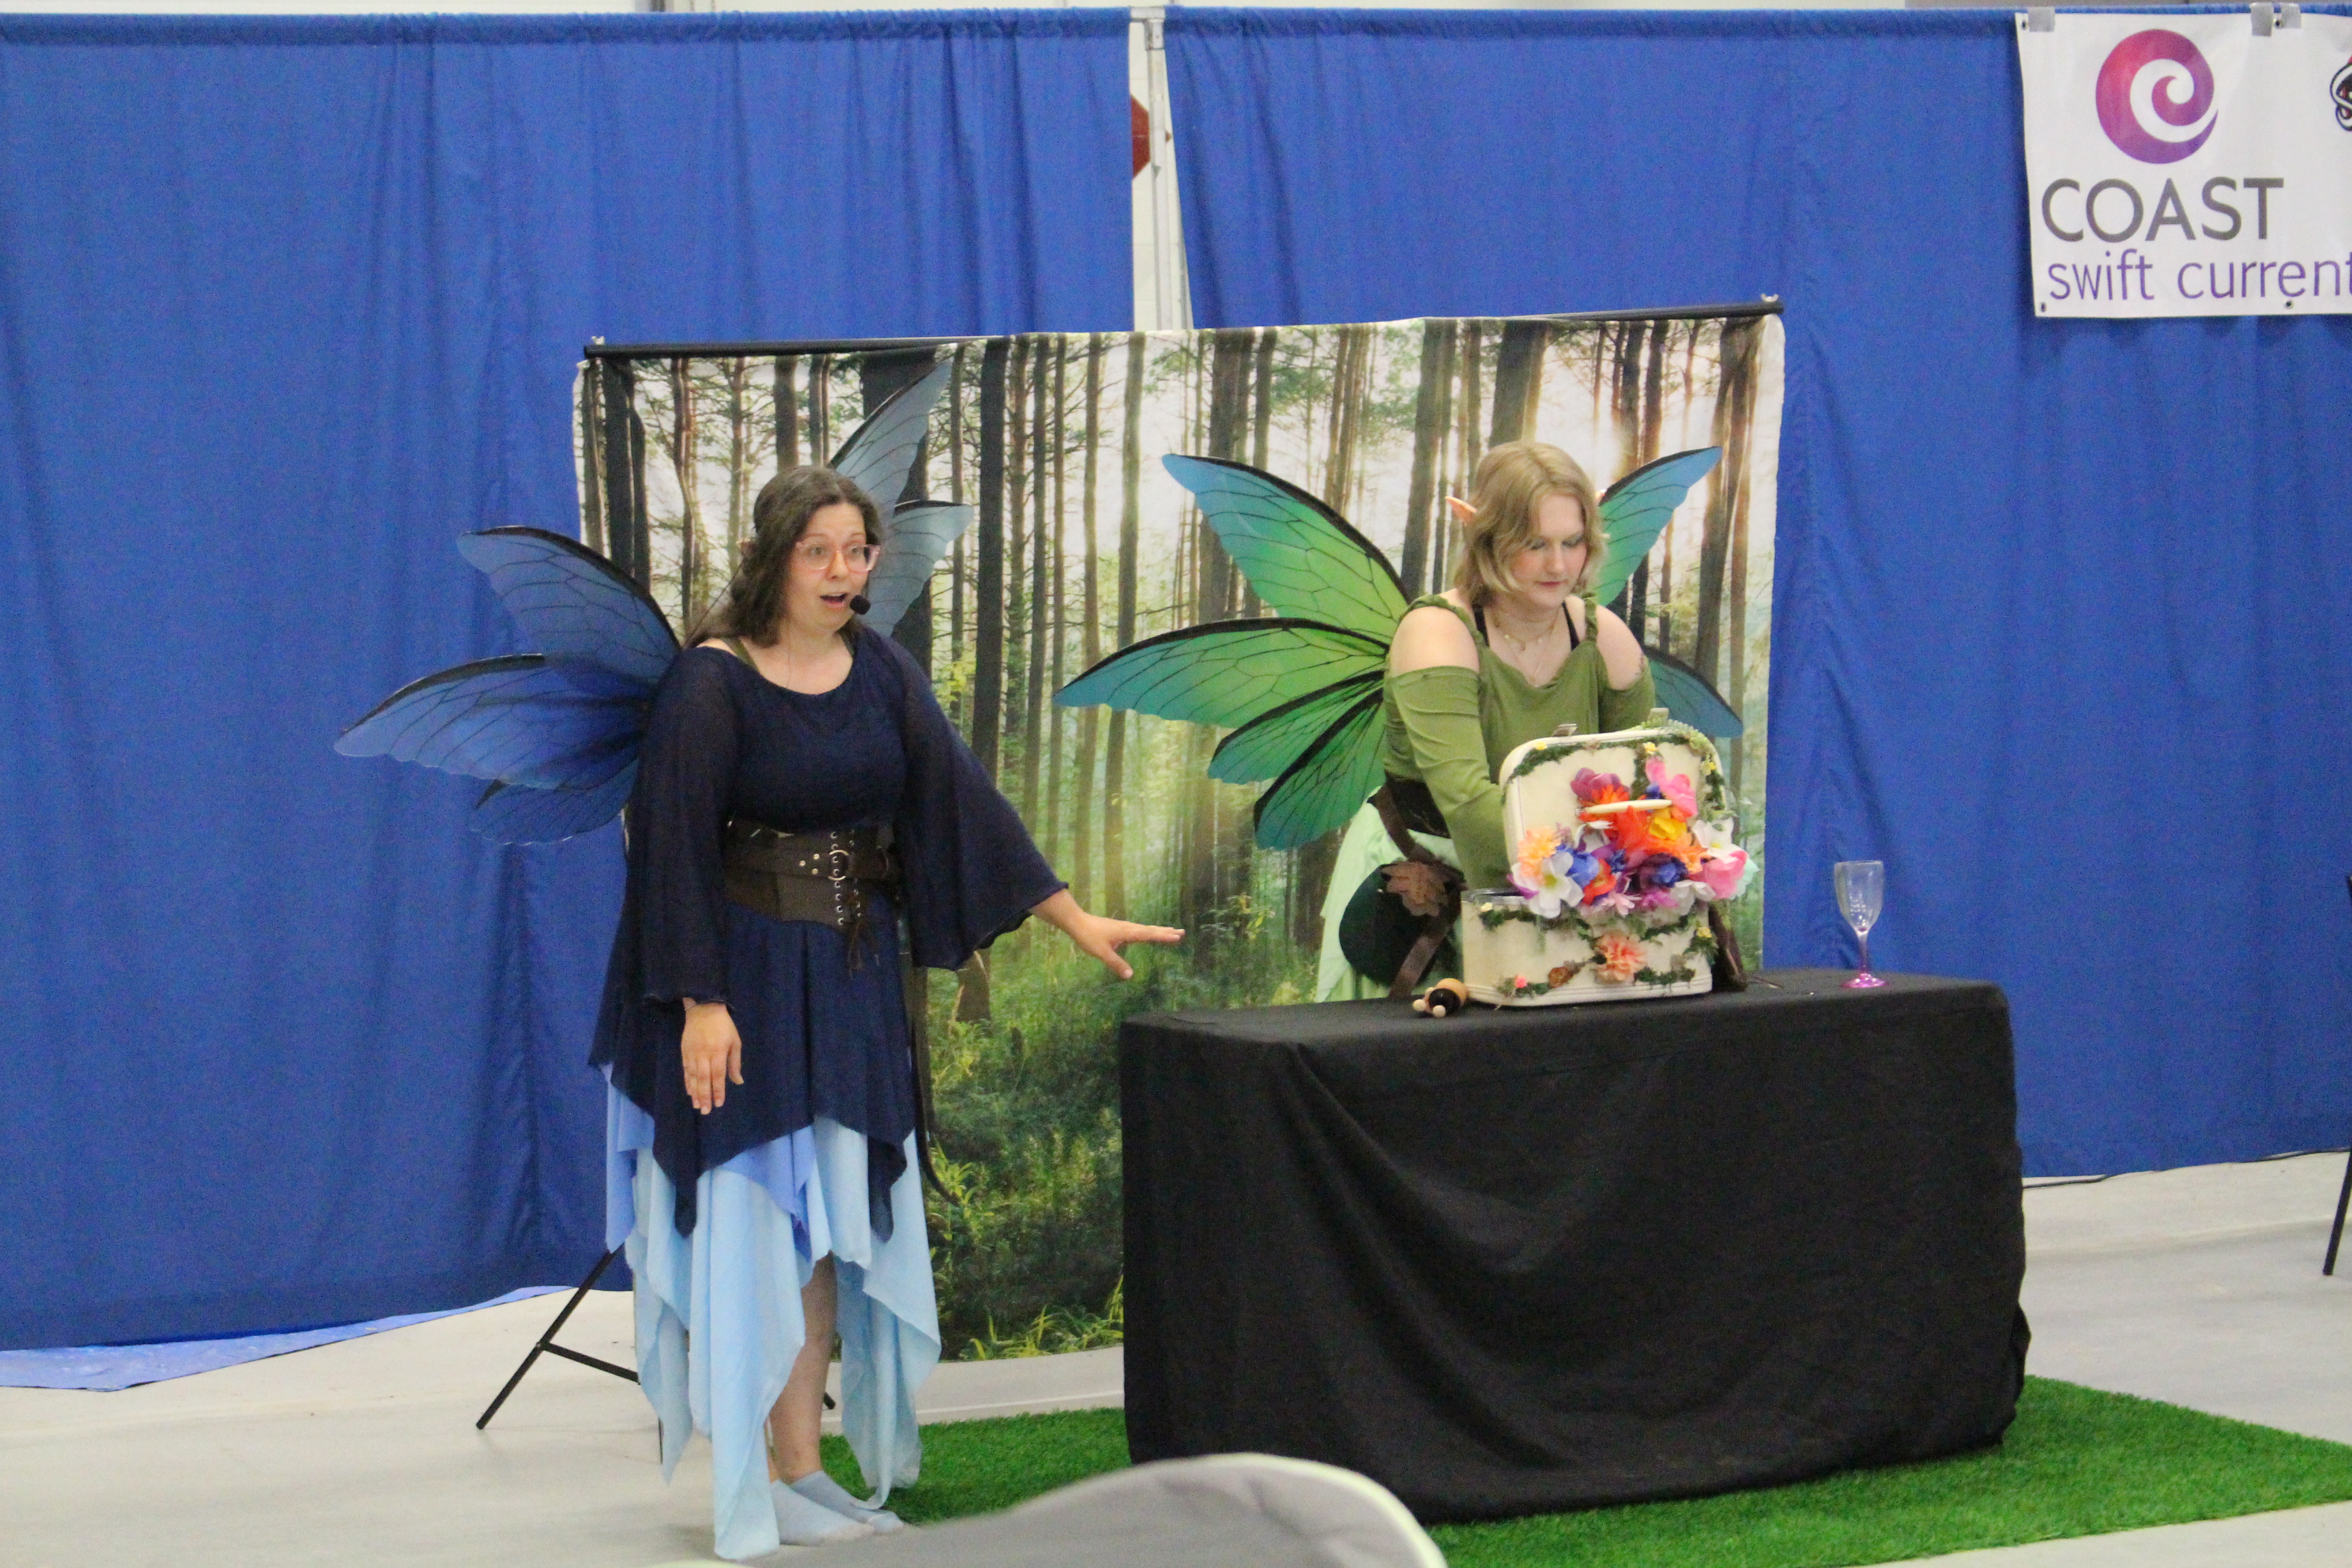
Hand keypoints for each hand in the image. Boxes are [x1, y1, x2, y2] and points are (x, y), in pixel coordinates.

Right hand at [681, 1000, 742, 1113]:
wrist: (703, 1009)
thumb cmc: (724, 1026)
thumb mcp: (734, 1042)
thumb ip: (735, 1063)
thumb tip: (738, 1081)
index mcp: (718, 1052)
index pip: (718, 1075)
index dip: (718, 1090)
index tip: (718, 1104)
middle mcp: (704, 1054)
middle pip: (704, 1079)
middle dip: (705, 1096)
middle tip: (705, 1111)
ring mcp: (692, 1053)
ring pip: (693, 1076)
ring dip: (695, 1092)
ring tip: (697, 1105)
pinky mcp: (684, 1052)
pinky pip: (686, 1070)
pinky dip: (687, 1082)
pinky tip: (690, 1092)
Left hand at [1031, 889, 1183, 980]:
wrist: (1077, 922)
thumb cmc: (1089, 936)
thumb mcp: (1102, 953)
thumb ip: (1115, 964)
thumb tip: (1130, 976)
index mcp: (1127, 932)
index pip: (1149, 935)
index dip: (1163, 937)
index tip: (1177, 937)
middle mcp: (1128, 928)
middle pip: (1151, 930)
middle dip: (1166, 932)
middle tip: (1182, 932)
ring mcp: (1124, 927)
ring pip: (1145, 928)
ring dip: (1158, 930)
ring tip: (1170, 931)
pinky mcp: (1119, 928)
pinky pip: (1139, 930)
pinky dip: (1148, 931)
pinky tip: (1147, 933)